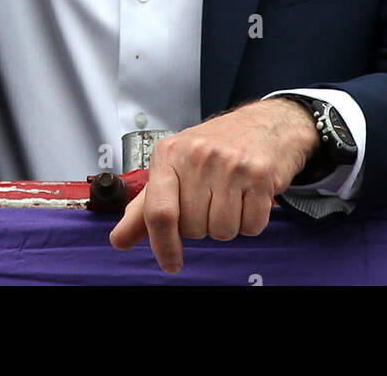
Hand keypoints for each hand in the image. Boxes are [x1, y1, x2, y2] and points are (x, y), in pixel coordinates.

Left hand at [109, 99, 318, 272]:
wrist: (267, 124)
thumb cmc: (217, 147)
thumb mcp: (175, 165)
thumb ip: (146, 206)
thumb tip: (119, 239)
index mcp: (169, 154)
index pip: (158, 212)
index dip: (162, 245)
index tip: (170, 263)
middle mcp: (198, 155)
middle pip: (193, 228)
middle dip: (202, 225)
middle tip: (211, 200)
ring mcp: (231, 163)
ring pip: (222, 231)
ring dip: (228, 224)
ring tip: (231, 197)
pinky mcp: (260, 174)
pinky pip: (251, 226)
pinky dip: (251, 221)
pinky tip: (249, 197)